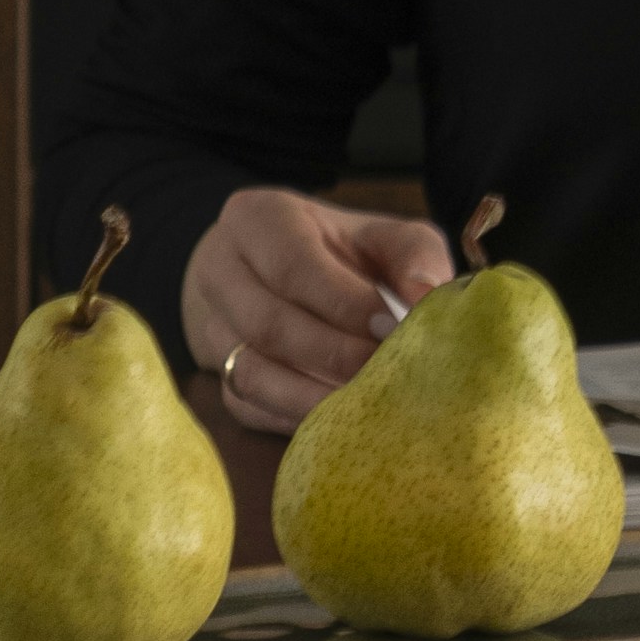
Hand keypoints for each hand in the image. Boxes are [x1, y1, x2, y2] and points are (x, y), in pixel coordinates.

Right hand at [181, 186, 452, 431]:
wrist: (277, 274)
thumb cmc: (343, 254)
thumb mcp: (381, 236)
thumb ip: (413, 255)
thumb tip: (428, 295)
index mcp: (258, 218)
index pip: (293, 266)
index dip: (343, 302)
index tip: (390, 329)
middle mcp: (219, 270)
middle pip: (268, 324)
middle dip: (331, 355)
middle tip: (384, 373)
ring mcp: (210, 328)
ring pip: (251, 373)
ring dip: (311, 396)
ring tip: (366, 404)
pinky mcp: (219, 379)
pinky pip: (250, 407)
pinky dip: (294, 418)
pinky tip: (338, 422)